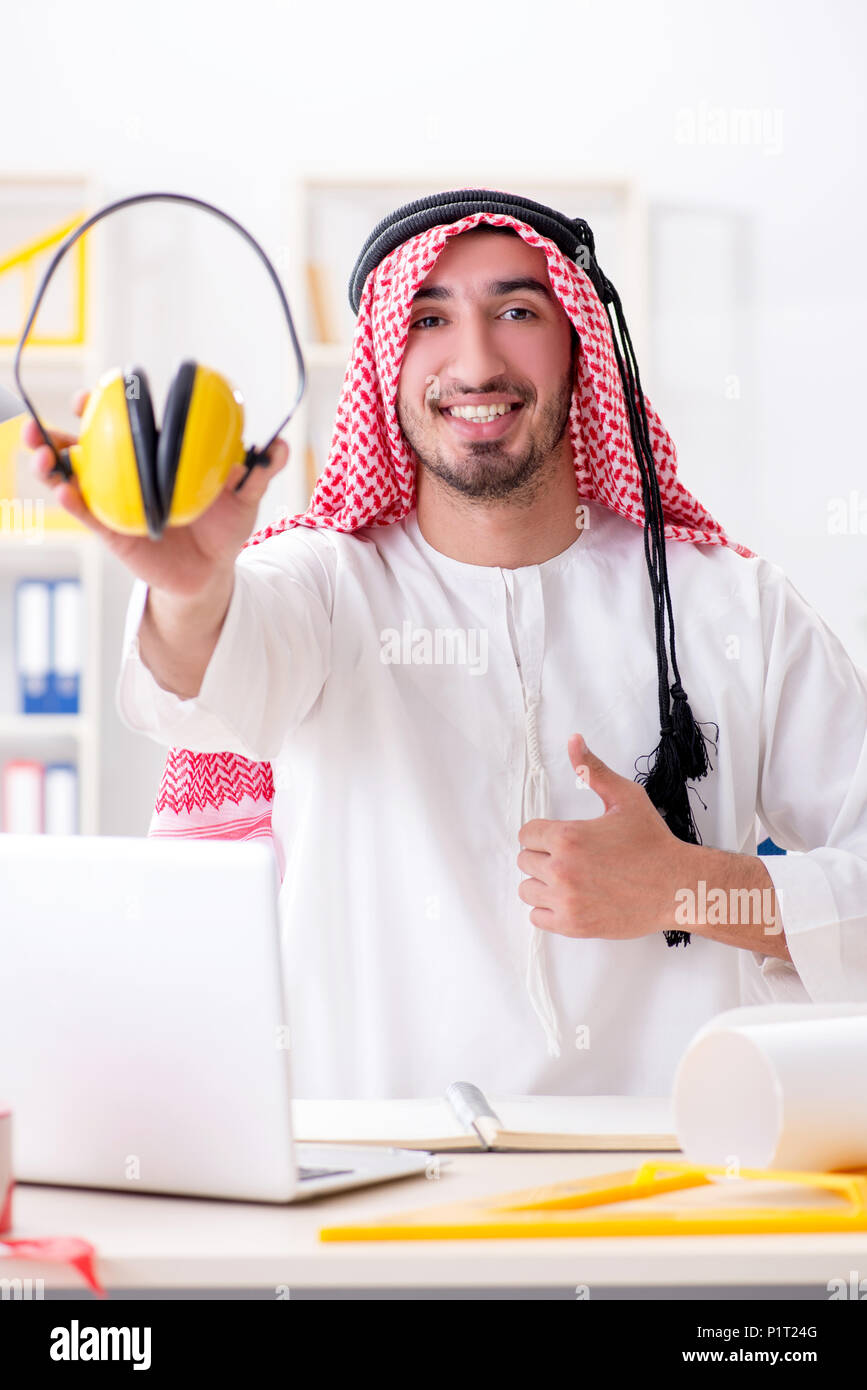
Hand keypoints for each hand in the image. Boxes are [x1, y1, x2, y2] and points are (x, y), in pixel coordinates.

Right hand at [20, 390, 288, 598]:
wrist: (213, 573)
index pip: (118, 422)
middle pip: (79, 445)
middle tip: (43, 422)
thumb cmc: (223, 527)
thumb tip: (278, 446)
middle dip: (52, 430)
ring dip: (48, 463)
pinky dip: (71, 501)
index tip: (99, 390)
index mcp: (151, 456)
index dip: (102, 402)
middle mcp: (123, 475)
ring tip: (40, 452)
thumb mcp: (243, 497)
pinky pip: (86, 514)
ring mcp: (113, 503)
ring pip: (70, 477)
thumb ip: (257, 471)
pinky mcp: (110, 532)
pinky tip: (64, 491)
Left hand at [516, 733, 689, 939]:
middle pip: (525, 860)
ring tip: (568, 879)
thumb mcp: (624, 797)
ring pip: (527, 889)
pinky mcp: (573, 925)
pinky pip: (537, 918)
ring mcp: (566, 900)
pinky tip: (568, 899)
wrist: (676, 885)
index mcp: (567, 837)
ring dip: (542, 883)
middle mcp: (561, 869)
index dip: (542, 834)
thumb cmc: (652, 842)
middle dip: (543, 856)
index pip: (526, 834)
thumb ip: (592, 770)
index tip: (560, 838)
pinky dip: (547, 909)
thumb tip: (573, 740)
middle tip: (570, 858)